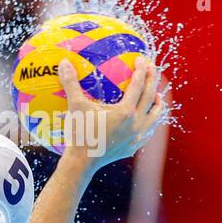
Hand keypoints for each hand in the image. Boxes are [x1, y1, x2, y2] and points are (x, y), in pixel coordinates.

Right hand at [57, 56, 165, 171]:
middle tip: (152, 68)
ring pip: (155, 116)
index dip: (140, 70)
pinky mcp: (133, 147)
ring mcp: (136, 136)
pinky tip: (148, 120)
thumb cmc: (79, 134)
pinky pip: (148, 132)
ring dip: (157, 103)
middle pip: (150, 97)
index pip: (138, 86)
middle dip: (152, 80)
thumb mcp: (75, 107)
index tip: (141, 59)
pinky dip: (151, 122)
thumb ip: (71, 84)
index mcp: (125, 111)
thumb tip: (64, 63)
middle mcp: (136, 123)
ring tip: (157, 95)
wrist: (81, 163)